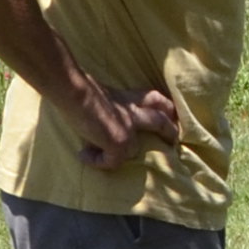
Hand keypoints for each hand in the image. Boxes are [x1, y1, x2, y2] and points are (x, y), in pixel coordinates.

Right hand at [61, 76, 188, 173]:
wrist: (75, 92)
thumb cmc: (80, 87)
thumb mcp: (101, 93)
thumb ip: (107, 104)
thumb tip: (96, 117)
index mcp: (127, 98)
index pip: (152, 99)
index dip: (163, 106)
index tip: (169, 112)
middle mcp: (132, 113)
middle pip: (159, 121)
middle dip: (169, 131)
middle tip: (173, 140)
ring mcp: (128, 129)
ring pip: (135, 149)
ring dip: (125, 155)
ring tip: (114, 159)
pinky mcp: (119, 143)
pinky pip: (112, 161)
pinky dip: (97, 161)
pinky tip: (83, 156)